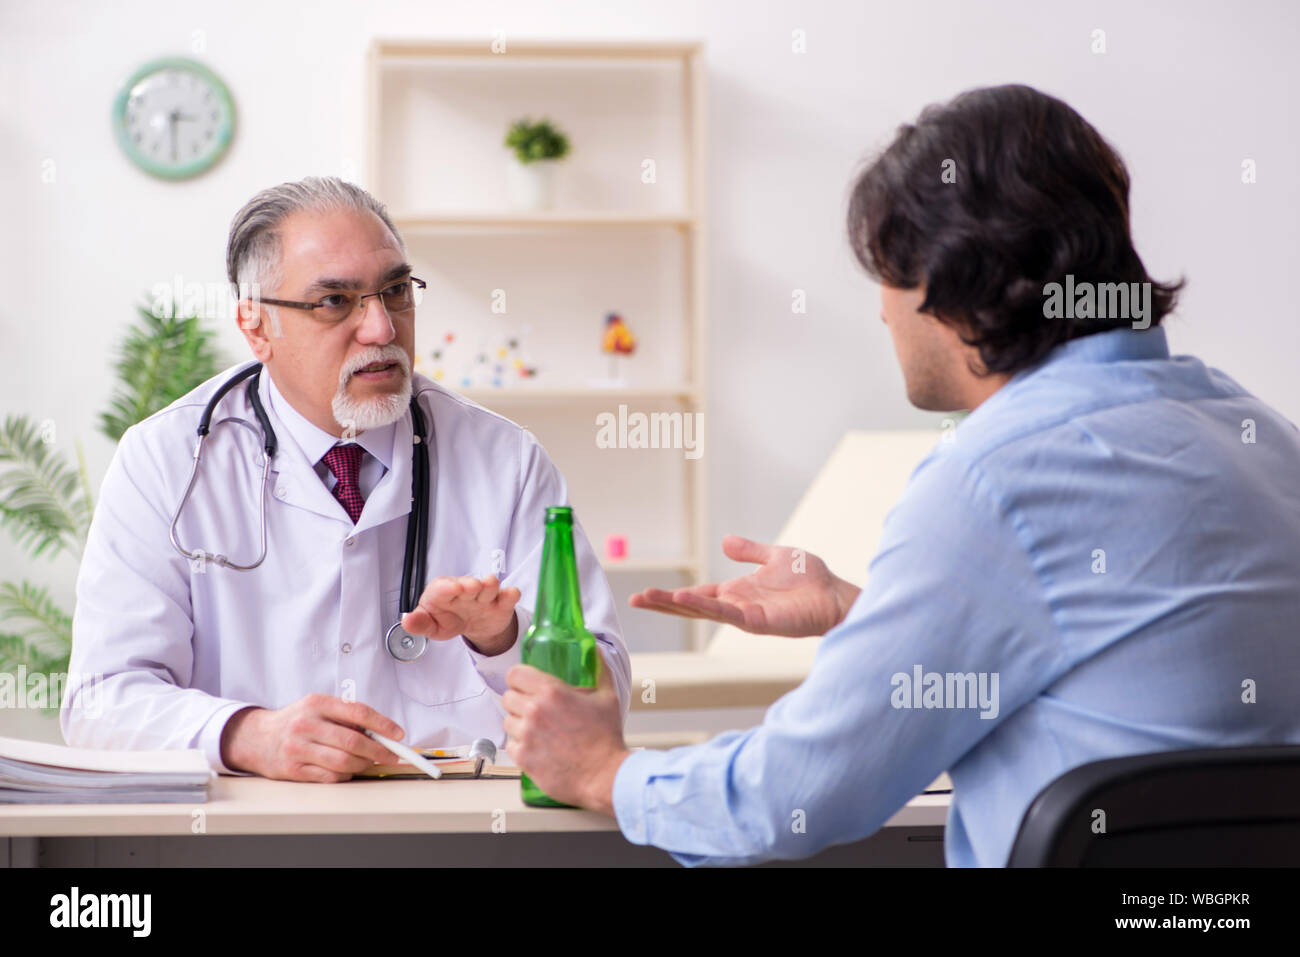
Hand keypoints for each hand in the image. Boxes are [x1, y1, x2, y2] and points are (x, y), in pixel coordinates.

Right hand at [220, 694, 405, 781]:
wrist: (256, 738)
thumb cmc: (296, 721)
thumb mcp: (318, 707)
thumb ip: (346, 716)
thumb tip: (383, 732)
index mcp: (317, 703)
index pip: (358, 712)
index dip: (383, 724)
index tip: (398, 734)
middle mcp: (306, 724)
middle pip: (352, 741)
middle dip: (379, 751)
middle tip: (391, 755)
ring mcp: (297, 748)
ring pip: (343, 762)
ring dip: (363, 765)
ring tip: (368, 762)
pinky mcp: (293, 769)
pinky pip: (329, 776)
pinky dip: (345, 775)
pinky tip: (347, 769)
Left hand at [402, 575, 521, 655]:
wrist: (473, 625)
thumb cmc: (449, 619)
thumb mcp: (432, 626)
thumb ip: (420, 624)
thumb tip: (406, 621)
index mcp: (443, 593)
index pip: (442, 587)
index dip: (446, 587)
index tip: (451, 588)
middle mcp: (465, 590)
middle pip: (468, 583)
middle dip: (470, 583)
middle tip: (471, 587)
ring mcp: (484, 596)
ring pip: (489, 586)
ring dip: (490, 585)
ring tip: (489, 586)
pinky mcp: (501, 604)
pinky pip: (508, 596)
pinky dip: (511, 594)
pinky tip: (511, 594)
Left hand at [503, 662, 627, 814]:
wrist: (605, 775)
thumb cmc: (606, 738)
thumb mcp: (607, 697)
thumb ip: (600, 669)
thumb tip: (596, 651)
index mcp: (551, 692)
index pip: (515, 674)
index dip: (519, 678)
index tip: (525, 684)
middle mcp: (534, 711)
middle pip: (508, 697)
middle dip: (519, 701)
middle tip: (534, 709)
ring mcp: (526, 735)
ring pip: (507, 721)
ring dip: (519, 724)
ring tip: (537, 730)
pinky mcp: (523, 758)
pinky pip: (510, 745)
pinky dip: (520, 746)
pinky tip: (537, 747)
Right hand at [629, 535, 859, 636]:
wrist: (835, 596)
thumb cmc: (810, 579)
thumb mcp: (774, 556)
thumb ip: (749, 551)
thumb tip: (725, 541)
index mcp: (736, 592)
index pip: (697, 595)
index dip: (671, 596)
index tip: (645, 594)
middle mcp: (736, 606)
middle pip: (691, 606)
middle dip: (663, 603)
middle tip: (634, 599)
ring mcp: (745, 616)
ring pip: (702, 611)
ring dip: (676, 604)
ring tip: (649, 598)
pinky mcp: (758, 622)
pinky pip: (726, 613)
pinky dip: (705, 605)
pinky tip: (687, 598)